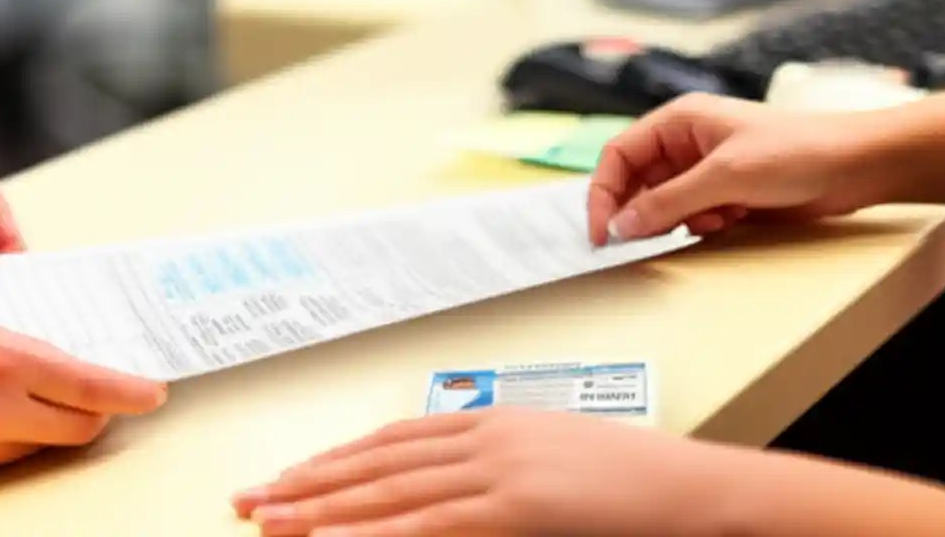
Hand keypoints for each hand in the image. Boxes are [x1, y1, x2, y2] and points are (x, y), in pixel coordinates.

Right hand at [0, 314, 166, 487]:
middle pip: (81, 426)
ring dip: (40, 427)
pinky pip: (0, 464)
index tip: (154, 394)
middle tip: (91, 399)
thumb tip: (73, 377)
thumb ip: (25, 355)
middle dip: (95, 414)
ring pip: (41, 445)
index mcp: (2, 358)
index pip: (92, 385)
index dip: (132, 393)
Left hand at [232, 407, 732, 536]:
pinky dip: (373, 535)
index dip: (337, 456)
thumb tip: (453, 486)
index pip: (394, 436)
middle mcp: (483, 435)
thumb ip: (499, 465)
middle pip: (377, 459)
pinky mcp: (514, 506)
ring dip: (322, 508)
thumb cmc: (634, 478)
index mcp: (492, 419)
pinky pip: (428, 525)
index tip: (294, 472)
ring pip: (389, 490)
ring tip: (269, 520)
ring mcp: (496, 469)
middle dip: (308, 480)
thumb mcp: (554, 457)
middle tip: (253, 497)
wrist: (691, 486)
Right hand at [587, 94, 886, 244]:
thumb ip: (669, 201)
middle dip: (640, 212)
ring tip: (711, 220)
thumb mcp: (725, 175)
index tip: (601, 230)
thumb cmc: (798, 150)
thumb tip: (622, 224)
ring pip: (663, 205)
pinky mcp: (725, 194)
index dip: (603, 192)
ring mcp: (705, 170)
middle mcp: (686, 143)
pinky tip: (730, 221)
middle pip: (636, 183)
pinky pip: (690, 217)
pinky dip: (701, 226)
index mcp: (678, 121)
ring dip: (677, 221)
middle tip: (638, 241)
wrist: (856, 166)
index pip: (618, 155)